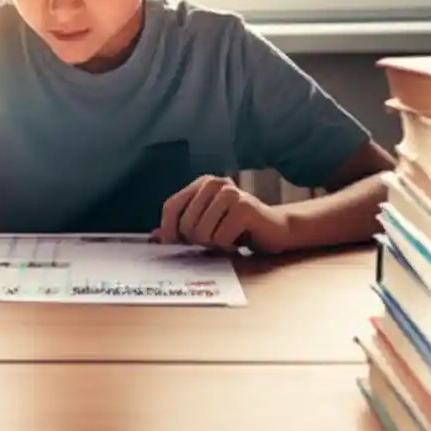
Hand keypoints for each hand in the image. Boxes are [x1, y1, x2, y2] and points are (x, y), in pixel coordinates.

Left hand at [154, 175, 290, 253]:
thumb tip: (154, 237)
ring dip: (213, 244)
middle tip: (213, 241)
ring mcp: (230, 193)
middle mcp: (215, 183)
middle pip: (185, 223)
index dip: (168, 229)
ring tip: (226, 238)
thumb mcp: (206, 225)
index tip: (173, 245)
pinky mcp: (244, 207)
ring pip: (201, 232)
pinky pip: (220, 237)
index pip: (171, 206)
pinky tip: (238, 240)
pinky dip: (227, 246)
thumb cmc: (237, 228)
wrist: (276, 229)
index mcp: (201, 184)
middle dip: (196, 241)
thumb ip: (181, 229)